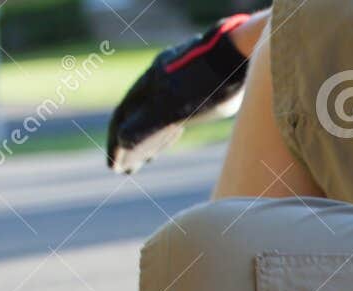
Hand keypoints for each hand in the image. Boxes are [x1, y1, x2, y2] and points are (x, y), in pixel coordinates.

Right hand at [106, 13, 253, 174]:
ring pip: (156, 116)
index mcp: (148, 84)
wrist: (240, 57)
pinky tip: (170, 138)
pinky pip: (174, 113)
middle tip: (124, 170)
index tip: (113, 167)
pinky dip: (167, 130)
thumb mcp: (174, 107)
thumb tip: (122, 140)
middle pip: (137, 117)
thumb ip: (146, 123)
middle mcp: (160, 82)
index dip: (116, 144)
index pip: (123, 117)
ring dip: (147, 139)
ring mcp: (179, 86)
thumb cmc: (207, 83)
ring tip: (142, 162)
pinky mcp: (199, 90)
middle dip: (128, 145)